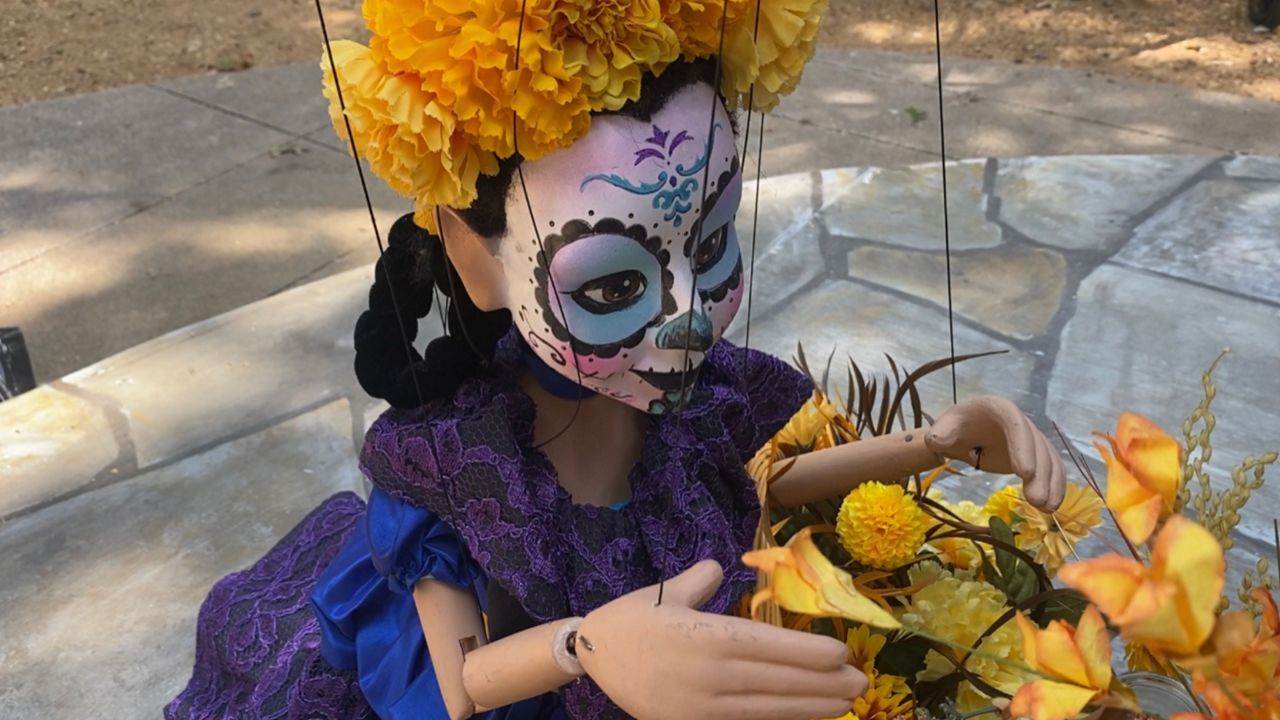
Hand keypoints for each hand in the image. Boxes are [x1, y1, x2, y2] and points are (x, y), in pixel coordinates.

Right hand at [576, 560, 866, 719]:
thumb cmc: (631, 619)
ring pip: (768, 708)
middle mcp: (711, 673)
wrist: (590, 656)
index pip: (771, 647)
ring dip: (810, 707)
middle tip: (860, 683)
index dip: (810, 653)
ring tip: (842, 704)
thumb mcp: (667, 592)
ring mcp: (702, 705)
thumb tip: (721, 566)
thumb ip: (701, 580)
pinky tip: (800, 717)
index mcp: (708, 636)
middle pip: (778, 681)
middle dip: (824, 684)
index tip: (841, 653)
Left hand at [925, 395, 1065, 510]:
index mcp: (998, 409)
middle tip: (1036, 500)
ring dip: (1051, 483)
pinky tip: (1050, 506)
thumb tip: (936, 440)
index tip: (1024, 472)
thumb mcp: (943, 429)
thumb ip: (939, 434)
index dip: (1023, 446)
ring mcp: (1031, 438)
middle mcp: (1020, 421)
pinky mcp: (1036, 454)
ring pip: (1049, 458)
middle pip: (1036, 444)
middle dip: (1040, 473)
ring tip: (1045, 508)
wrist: (966, 433)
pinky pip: (1052, 467)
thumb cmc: (955, 429)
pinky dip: (1055, 486)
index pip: (1015, 423)